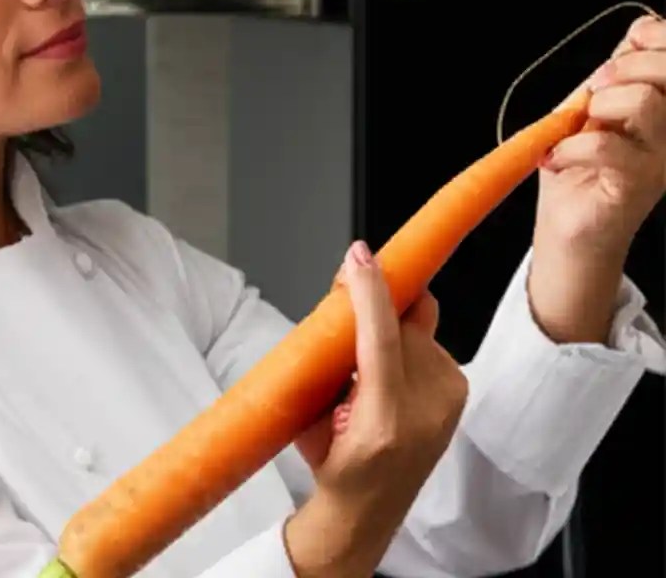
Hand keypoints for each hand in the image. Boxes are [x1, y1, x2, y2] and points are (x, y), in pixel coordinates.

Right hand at [285, 241, 467, 577]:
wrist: (369, 512)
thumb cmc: (332, 466)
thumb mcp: (310, 417)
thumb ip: (326, 363)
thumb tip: (339, 304)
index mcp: (383, 423)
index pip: (382, 340)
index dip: (371, 293)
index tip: (359, 258)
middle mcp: (427, 412)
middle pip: (405, 323)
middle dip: (377, 302)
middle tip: (348, 291)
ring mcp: (449, 403)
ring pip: (418, 329)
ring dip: (389, 326)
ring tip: (364, 357)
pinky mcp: (458, 392)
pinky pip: (428, 345)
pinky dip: (404, 344)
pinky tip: (386, 369)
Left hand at [529, 14, 665, 342]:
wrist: (568, 227)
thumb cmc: (578, 165)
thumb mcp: (592, 106)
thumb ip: (616, 72)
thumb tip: (640, 30)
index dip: (651, 37)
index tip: (615, 60)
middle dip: (620, 69)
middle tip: (592, 95)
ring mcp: (663, 155)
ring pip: (648, 102)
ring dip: (599, 106)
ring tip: (578, 128)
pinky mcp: (641, 183)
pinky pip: (609, 147)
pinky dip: (571, 148)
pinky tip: (557, 159)